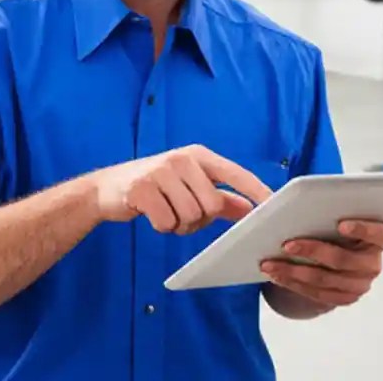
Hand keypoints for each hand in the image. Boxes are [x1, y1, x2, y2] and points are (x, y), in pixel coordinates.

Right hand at [92, 144, 271, 234]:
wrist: (108, 188)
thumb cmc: (156, 186)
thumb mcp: (190, 185)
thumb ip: (222, 198)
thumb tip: (250, 208)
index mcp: (199, 156)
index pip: (236, 173)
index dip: (256, 190)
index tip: (274, 205)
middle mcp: (183, 159)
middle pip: (212, 205)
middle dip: (200, 219)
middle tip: (182, 214)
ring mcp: (161, 172)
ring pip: (190, 216)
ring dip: (179, 225)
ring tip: (166, 212)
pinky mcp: (141, 189)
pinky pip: (166, 223)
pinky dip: (162, 226)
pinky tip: (152, 214)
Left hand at [260, 220, 382, 307]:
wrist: (341, 258)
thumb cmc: (338, 230)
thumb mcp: (340, 217)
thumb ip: (330, 212)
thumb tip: (300, 203)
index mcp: (379, 239)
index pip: (379, 233)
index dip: (361, 229)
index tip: (340, 224)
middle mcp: (373, 264)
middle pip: (342, 259)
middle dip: (312, 251)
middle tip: (286, 244)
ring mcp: (360, 284)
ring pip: (324, 280)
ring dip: (294, 271)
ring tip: (270, 263)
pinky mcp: (345, 298)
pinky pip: (317, 294)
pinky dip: (294, 284)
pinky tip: (277, 276)